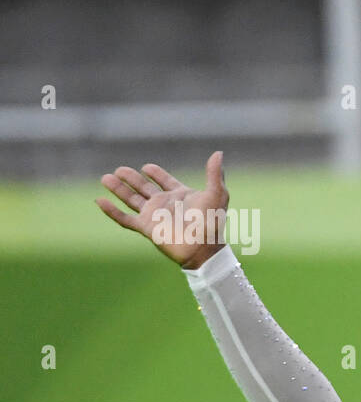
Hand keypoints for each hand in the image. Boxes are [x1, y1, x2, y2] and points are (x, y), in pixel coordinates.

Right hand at [96, 151, 229, 267]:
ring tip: (106, 178)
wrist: (203, 248)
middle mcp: (165, 205)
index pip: (165, 181)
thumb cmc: (212, 223)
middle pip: (144, 188)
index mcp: (181, 196)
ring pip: (131, 199)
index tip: (146, 167)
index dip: (156, 174)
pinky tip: (100, 200)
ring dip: (119, 189)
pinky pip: (124, 219)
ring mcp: (154, 216)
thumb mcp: (217, 195)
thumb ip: (214, 174)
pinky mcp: (146, 228)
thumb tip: (218, 153)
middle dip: (131, 178)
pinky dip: (112, 210)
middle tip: (119, 170)